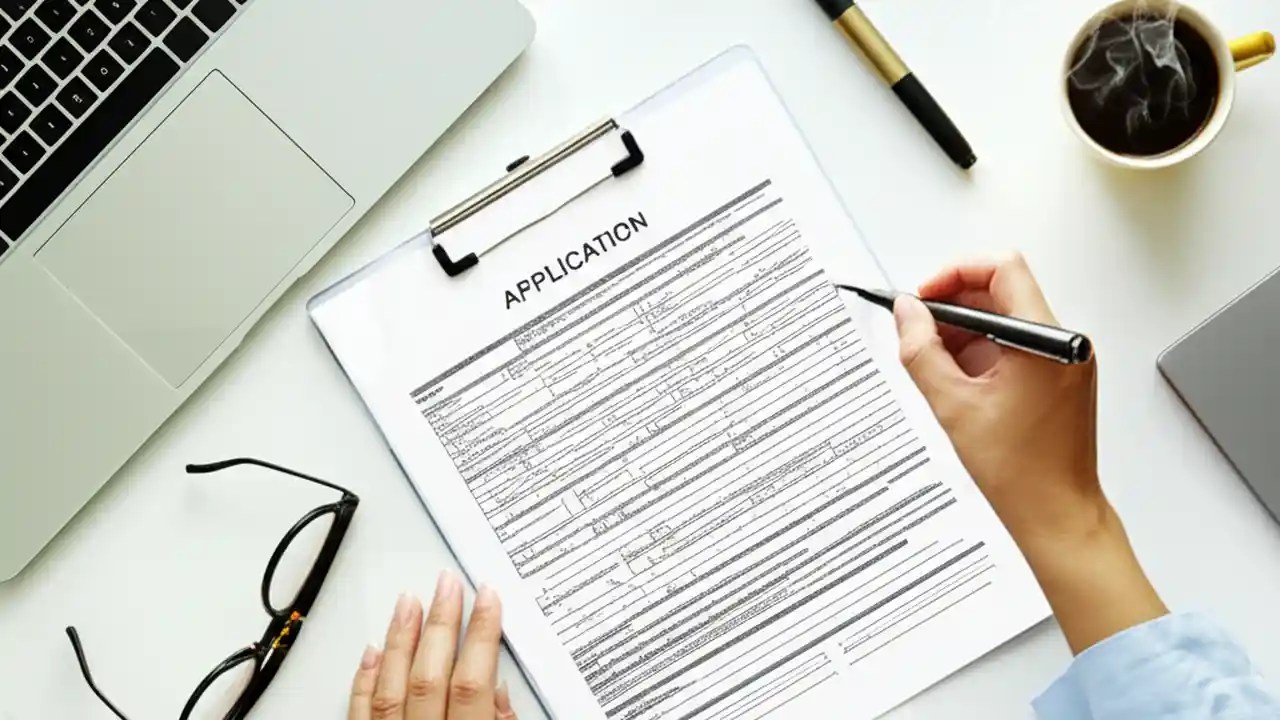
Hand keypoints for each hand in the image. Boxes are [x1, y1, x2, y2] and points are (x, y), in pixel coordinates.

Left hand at [349, 572, 515, 719]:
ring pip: (390, 688)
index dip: (481, 635)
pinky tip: (372, 652)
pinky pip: (360, 713)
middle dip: (440, 624)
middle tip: (448, 585)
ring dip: (400, 640)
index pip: (471, 683)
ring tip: (408, 602)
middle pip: (428, 676)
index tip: (488, 597)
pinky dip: (364, 680)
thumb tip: (500, 694)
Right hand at [891, 253, 1103, 547]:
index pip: (1002, 268)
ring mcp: (1065, 360)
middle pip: (1003, 290)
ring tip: (937, 366)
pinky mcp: (1059, 377)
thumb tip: (907, 313)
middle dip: (953, 305)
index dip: (955, 274)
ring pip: (1005, 319)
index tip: (924, 298)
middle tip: (919, 330)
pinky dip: (981, 354)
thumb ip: (921, 351)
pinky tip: (958, 383)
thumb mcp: (952, 406)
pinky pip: (1015, 346)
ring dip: (965, 333)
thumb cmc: (1021, 473)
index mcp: (1047, 342)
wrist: (1056, 515)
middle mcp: (1065, 344)